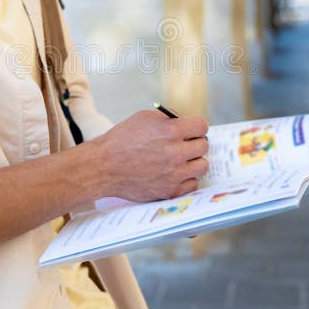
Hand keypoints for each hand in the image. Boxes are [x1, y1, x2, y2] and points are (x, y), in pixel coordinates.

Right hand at [92, 110, 208, 201]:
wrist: (104, 166)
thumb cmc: (122, 140)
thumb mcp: (144, 117)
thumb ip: (169, 117)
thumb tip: (186, 122)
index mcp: (170, 131)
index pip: (202, 126)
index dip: (196, 127)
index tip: (192, 131)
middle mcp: (175, 152)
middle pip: (204, 146)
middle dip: (194, 143)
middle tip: (184, 145)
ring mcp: (174, 174)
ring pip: (202, 166)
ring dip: (193, 162)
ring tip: (180, 160)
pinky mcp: (170, 191)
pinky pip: (193, 184)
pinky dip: (186, 179)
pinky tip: (174, 174)